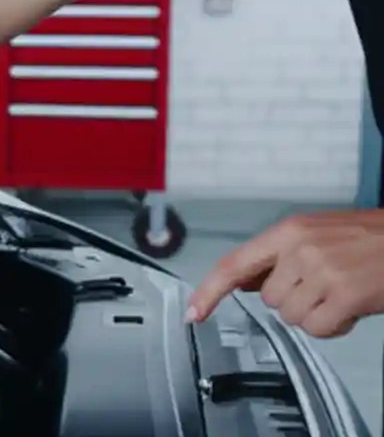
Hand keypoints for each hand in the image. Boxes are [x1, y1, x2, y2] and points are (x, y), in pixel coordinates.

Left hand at [187, 209, 383, 337]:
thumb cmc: (368, 238)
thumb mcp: (316, 235)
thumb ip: (278, 257)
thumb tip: (244, 283)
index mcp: (288, 231)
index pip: (234, 264)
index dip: (209, 291)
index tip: (193, 313)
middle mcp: (299, 249)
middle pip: (268, 299)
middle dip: (294, 301)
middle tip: (325, 287)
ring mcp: (322, 271)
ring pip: (291, 317)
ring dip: (315, 315)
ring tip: (340, 294)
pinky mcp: (346, 294)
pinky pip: (317, 329)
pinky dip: (333, 327)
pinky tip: (350, 310)